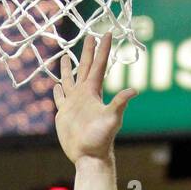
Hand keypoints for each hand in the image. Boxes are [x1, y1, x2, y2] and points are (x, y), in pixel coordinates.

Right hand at [54, 34, 136, 163]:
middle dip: (88, 52)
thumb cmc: (101, 139)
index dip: (103, 49)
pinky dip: (57, 91)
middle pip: (85, 67)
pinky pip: (60, 98)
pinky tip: (56, 85)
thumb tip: (134, 90)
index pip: (99, 65)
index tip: (107, 33)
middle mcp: (83, 95)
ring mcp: (73, 104)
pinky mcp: (63, 114)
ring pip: (69, 81)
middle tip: (89, 35)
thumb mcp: (112, 119)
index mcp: (93, 92)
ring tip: (66, 56)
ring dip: (68, 68)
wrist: (88, 156)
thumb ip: (120, 103)